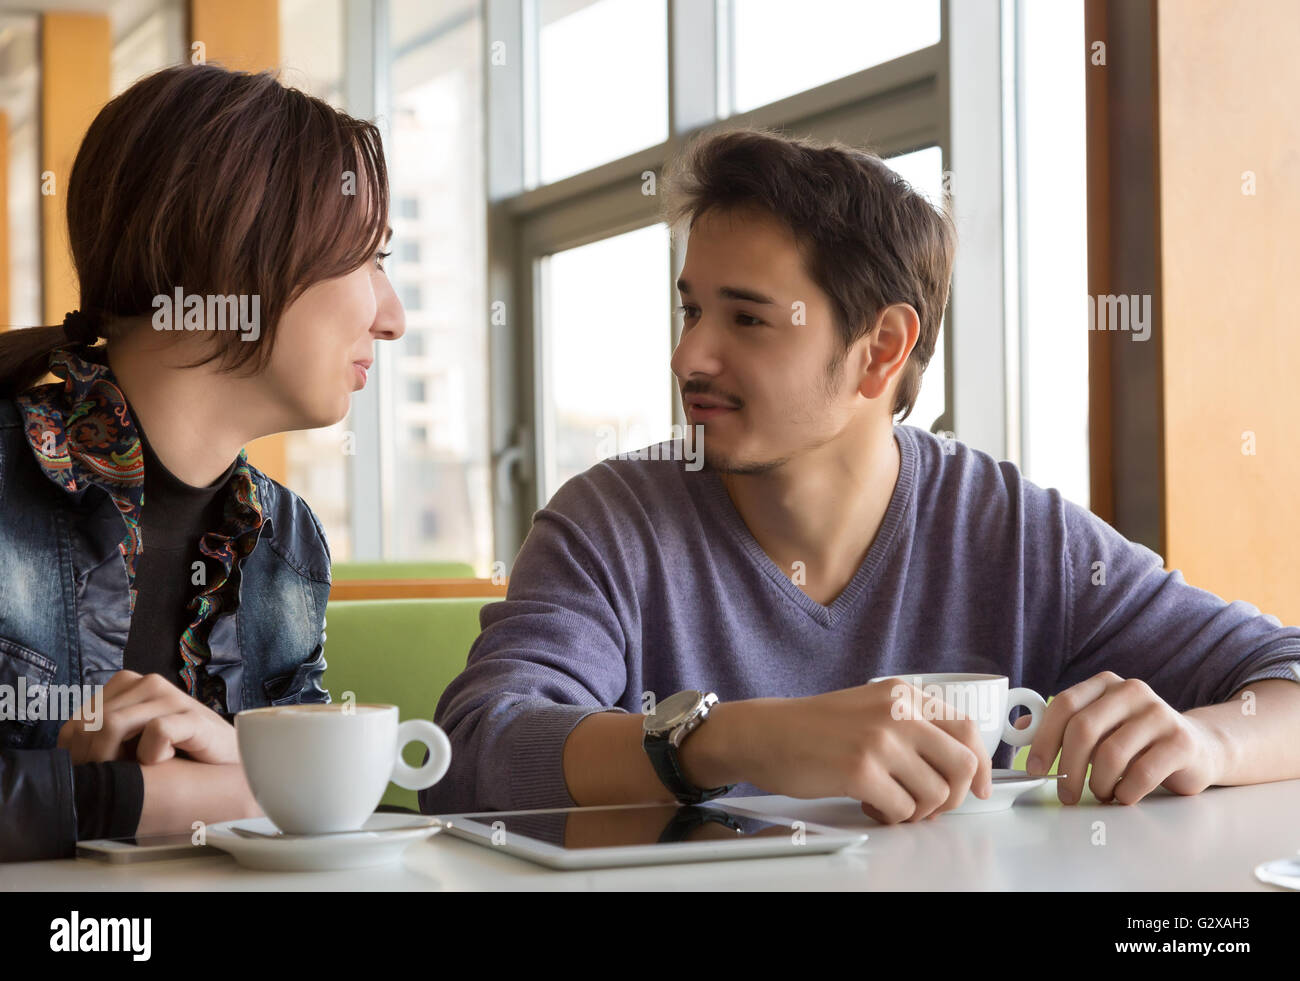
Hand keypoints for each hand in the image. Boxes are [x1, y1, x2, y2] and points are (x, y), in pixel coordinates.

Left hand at [58, 670, 239, 765]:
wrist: (230, 765)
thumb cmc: (178, 756)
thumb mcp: (130, 745)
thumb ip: (99, 740)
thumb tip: (67, 755)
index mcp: (128, 685)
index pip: (75, 723)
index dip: (78, 756)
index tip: (97, 776)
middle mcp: (147, 682)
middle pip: (90, 724)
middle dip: (94, 761)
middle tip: (116, 780)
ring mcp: (171, 696)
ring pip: (113, 725)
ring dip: (118, 761)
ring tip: (139, 772)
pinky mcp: (193, 716)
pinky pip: (155, 733)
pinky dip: (152, 757)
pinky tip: (167, 762)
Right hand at [745, 680, 993, 823]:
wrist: (766, 733)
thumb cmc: (815, 728)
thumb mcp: (872, 709)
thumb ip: (912, 728)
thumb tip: (957, 768)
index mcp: (905, 695)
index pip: (967, 729)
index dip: (981, 766)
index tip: (978, 788)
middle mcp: (898, 712)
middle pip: (963, 765)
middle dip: (953, 796)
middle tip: (927, 805)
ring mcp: (880, 741)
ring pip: (935, 795)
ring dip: (915, 810)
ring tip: (886, 801)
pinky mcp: (860, 770)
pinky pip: (902, 811)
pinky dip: (889, 817)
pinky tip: (867, 804)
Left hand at [1024, 671, 1226, 804]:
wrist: (1197, 748)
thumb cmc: (1136, 741)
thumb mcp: (1099, 727)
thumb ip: (1062, 727)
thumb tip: (1019, 732)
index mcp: (1105, 684)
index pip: (1064, 705)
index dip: (1045, 739)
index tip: (1035, 769)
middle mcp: (1131, 691)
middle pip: (1084, 729)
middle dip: (1068, 768)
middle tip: (1065, 793)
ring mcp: (1159, 714)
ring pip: (1111, 754)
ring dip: (1098, 783)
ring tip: (1100, 793)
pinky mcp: (1180, 742)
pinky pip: (1141, 773)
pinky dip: (1125, 792)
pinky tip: (1123, 795)